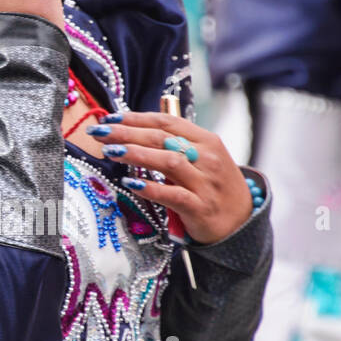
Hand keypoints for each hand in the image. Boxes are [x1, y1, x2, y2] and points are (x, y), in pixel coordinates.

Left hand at [88, 110, 252, 244]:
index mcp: (207, 141)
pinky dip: (151, 188)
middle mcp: (207, 158)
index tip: (110, 118)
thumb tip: (139, 127)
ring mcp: (205, 183)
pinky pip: (173, 195)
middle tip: (100, 133)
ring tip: (110, 151)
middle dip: (127, 133)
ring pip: (168, 162)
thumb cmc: (214, 187)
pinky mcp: (200, 208)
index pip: (167, 122)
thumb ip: (176, 143)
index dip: (136, 118)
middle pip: (163, 138)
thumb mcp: (203, 159)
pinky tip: (130, 184)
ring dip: (136, 154)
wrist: (241, 222)